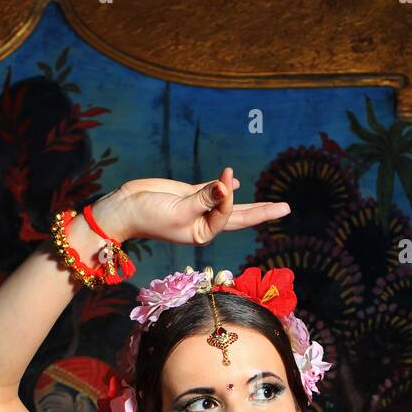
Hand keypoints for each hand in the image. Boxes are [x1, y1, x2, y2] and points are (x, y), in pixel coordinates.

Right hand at [96, 166, 290, 246]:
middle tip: (286, 209)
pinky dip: (225, 188)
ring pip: (229, 204)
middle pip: (240, 216)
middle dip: (263, 212)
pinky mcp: (190, 196)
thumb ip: (204, 197)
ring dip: (250, 202)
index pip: (226, 215)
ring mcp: (199, 209)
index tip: (225, 178)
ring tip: (273, 204)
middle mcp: (205, 224)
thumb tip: (227, 185)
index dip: (229, 197)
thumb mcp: (178, 208)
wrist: (125, 208)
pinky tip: (235, 183)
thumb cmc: (149, 214)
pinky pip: (213, 192)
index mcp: (203, 233)